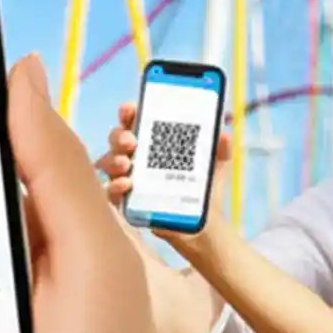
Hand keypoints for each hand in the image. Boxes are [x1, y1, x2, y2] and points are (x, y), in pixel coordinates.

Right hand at [96, 100, 232, 230]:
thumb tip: (223, 134)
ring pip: (108, 162)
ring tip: (126, 164)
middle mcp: (137, 156)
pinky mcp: (126, 201)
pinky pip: (111, 192)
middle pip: (117, 138)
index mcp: (155, 141)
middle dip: (119, 136)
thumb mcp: (217, 163)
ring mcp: (128, 177)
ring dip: (113, 160)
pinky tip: (127, 184)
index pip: (135, 119)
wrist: (204, 223)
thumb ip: (222, 147)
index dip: (128, 111)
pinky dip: (115, 186)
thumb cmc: (205, 186)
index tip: (129, 109)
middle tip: (131, 141)